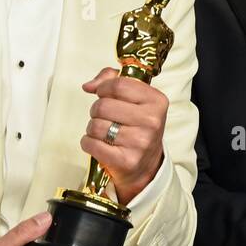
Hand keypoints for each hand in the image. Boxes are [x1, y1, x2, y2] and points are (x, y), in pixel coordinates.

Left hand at [81, 67, 167, 204]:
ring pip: (95, 125)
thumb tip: (89, 86)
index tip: (104, 94)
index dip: (104, 88)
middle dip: (96, 110)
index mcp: (156, 101)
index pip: (119, 84)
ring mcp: (140, 142)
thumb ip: (113, 81)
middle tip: (105, 117)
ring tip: (104, 132)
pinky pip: (90, 143)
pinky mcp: (126, 160)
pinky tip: (99, 144)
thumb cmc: (138, 127)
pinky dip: (88, 143)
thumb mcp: (136, 99)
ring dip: (93, 128)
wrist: (146, 165)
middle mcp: (151, 121)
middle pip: (103, 105)